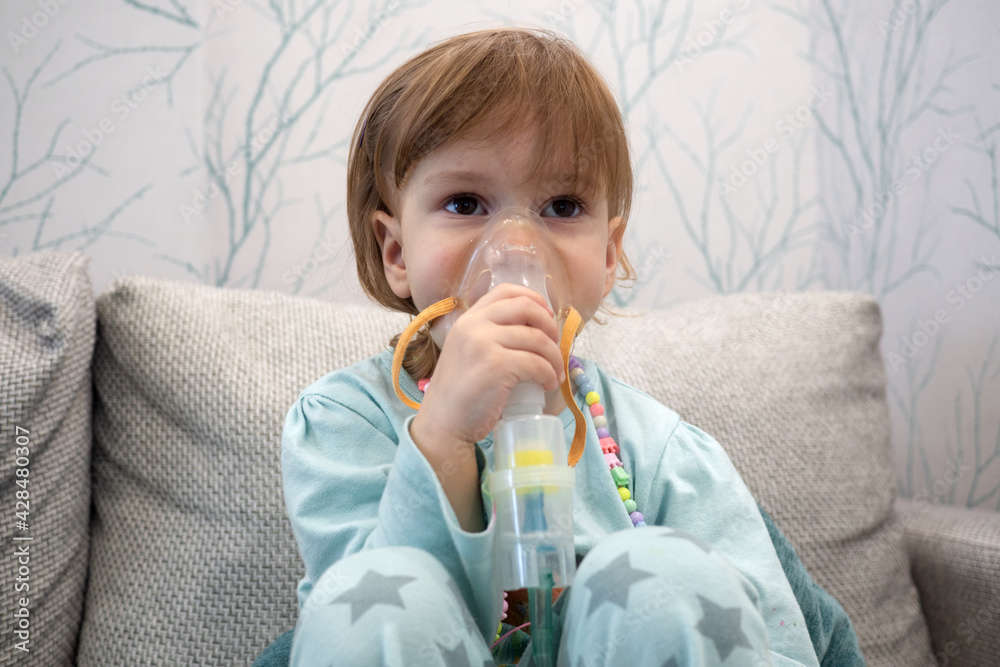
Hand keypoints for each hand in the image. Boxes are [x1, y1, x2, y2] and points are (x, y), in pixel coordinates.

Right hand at [410, 283, 564, 452]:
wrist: (442, 423)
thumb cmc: (460, 393)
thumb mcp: (468, 352)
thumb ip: (489, 337)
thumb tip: (534, 332)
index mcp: (468, 319)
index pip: (506, 290)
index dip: (534, 299)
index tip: (547, 316)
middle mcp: (474, 325)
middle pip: (527, 308)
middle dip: (550, 326)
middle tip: (555, 348)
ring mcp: (484, 343)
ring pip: (537, 339)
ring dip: (554, 357)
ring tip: (555, 373)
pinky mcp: (496, 366)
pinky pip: (536, 363)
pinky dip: (549, 374)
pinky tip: (548, 384)